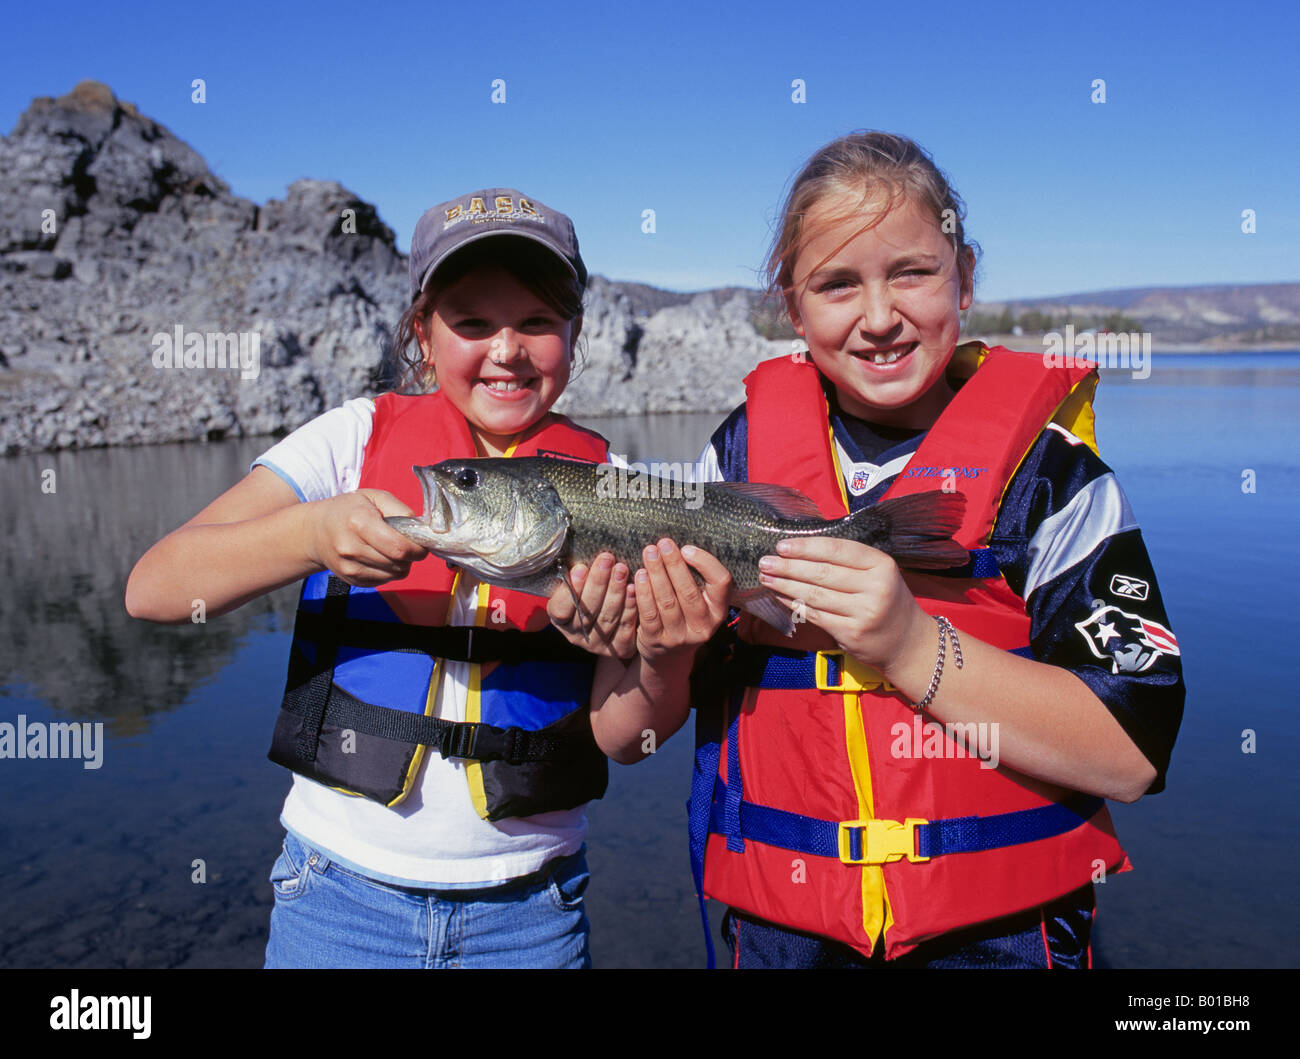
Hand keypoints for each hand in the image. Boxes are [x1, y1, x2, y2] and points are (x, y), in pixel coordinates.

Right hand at [305, 489, 428, 586]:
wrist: (316, 531)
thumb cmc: (348, 510)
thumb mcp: (374, 497)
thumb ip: (401, 510)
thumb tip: (422, 530)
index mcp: (359, 522)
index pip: (399, 547)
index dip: (418, 548)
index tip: (421, 542)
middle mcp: (351, 548)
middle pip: (399, 563)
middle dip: (411, 555)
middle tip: (406, 542)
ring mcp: (349, 568)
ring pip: (395, 574)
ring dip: (401, 563)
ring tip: (390, 547)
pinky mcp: (351, 581)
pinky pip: (385, 581)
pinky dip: (389, 570)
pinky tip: (379, 556)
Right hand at [547, 552, 637, 658]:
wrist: (609, 617)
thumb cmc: (589, 590)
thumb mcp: (577, 582)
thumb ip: (575, 573)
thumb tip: (577, 551)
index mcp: (560, 619)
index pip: (561, 608)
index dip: (571, 590)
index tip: (580, 568)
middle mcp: (575, 636)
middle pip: (586, 611)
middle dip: (598, 583)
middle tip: (607, 559)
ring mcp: (598, 645)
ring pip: (607, 618)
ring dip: (615, 592)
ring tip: (622, 569)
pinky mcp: (619, 649)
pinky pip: (625, 629)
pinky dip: (629, 608)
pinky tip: (633, 589)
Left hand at [634, 539, 731, 663]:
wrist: (668, 656)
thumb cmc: (685, 617)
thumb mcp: (700, 603)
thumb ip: (697, 580)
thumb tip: (679, 544)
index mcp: (718, 612)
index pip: (721, 583)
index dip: (705, 563)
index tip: (687, 548)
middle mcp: (703, 627)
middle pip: (689, 591)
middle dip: (674, 564)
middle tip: (663, 543)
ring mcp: (680, 637)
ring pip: (667, 601)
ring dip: (656, 574)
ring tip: (649, 552)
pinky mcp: (657, 641)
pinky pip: (649, 613)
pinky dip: (643, 592)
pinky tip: (639, 575)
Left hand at [756, 537, 929, 671]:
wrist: (906, 642)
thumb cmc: (886, 600)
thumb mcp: (879, 574)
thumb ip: (849, 561)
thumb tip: (801, 549)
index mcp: (881, 565)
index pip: (838, 550)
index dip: (807, 547)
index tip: (782, 545)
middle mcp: (875, 587)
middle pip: (823, 573)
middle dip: (789, 566)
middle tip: (765, 561)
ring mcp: (864, 613)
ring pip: (815, 595)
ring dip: (786, 585)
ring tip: (766, 577)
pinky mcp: (852, 634)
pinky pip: (815, 615)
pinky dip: (794, 604)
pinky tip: (780, 596)